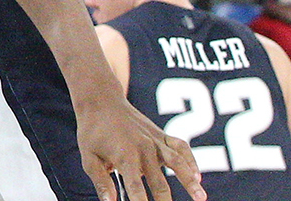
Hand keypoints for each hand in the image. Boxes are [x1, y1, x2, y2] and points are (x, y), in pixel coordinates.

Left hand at [76, 94, 202, 200]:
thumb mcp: (88, 157)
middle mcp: (144, 149)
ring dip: (189, 181)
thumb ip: (101, 181)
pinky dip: (191, 160)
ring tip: (201, 198)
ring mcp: (155, 141)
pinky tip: (197, 176)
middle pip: (158, 181)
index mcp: (124, 156)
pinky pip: (181, 147)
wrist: (101, 100)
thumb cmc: (92, 131)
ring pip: (177, 162)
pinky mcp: (161, 135)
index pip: (135, 187)